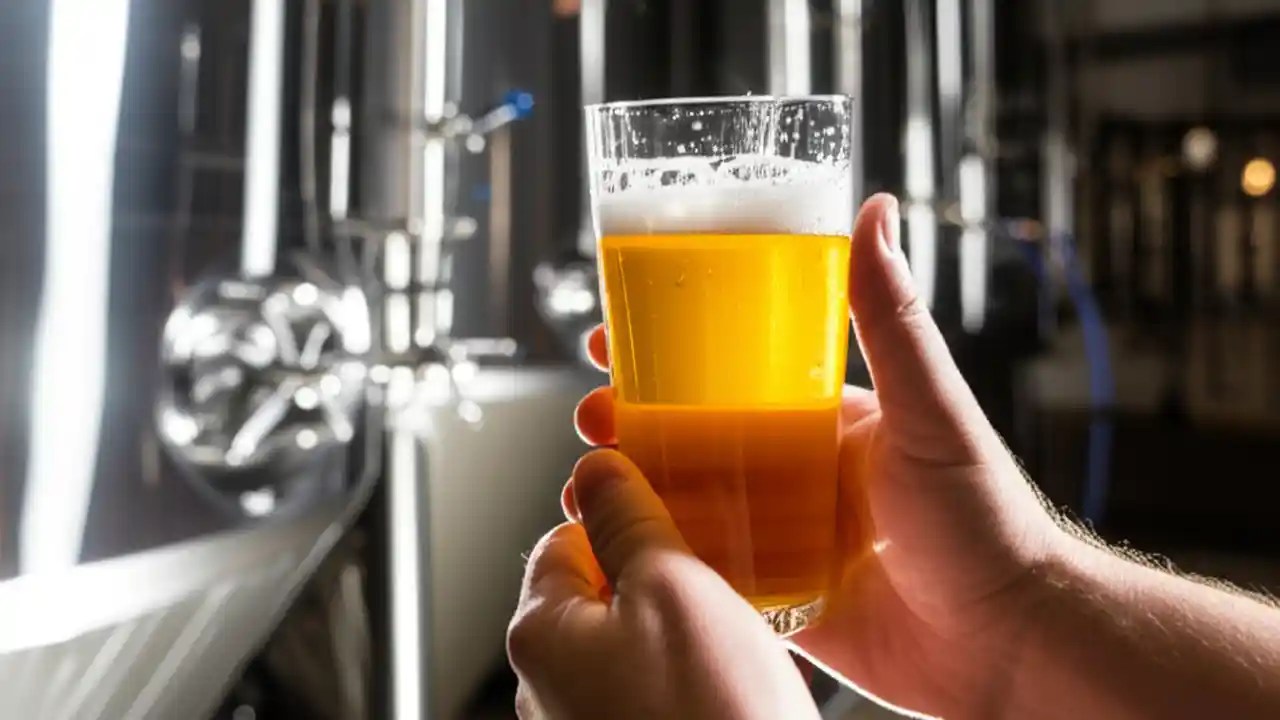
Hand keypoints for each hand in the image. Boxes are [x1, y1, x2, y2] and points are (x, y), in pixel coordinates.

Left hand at [506, 452, 819, 719]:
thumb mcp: (672, 585)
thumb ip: (628, 518)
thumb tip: (598, 467)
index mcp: (540, 633)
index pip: (564, 537)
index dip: (623, 519)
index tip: (668, 514)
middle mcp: (546, 688)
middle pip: (597, 592)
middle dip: (655, 579)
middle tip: (711, 581)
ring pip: (630, 644)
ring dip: (677, 631)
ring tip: (725, 640)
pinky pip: (649, 692)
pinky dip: (686, 678)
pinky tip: (725, 685)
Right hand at [564, 194, 1067, 717]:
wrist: (1006, 644)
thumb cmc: (984, 518)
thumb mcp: (929, 407)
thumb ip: (892, 319)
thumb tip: (877, 212)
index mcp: (827, 420)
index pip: (731, 372)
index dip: (669, 352)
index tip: (614, 334)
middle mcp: (799, 472)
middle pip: (694, 437)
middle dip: (632, 421)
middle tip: (592, 415)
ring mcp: (784, 535)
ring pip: (688, 504)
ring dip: (633, 488)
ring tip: (586, 482)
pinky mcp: (778, 596)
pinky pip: (704, 572)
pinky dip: (658, 559)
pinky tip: (615, 550)